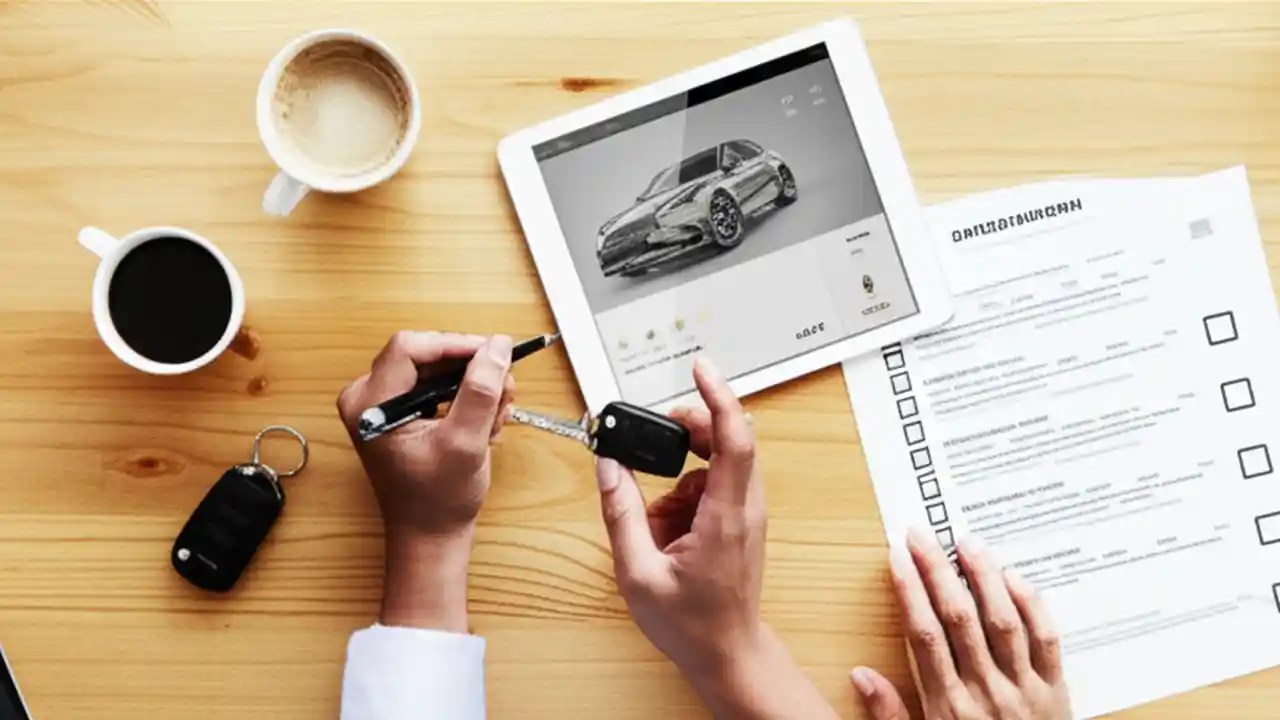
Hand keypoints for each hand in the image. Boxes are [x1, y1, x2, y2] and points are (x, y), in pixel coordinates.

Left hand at [337, 331, 514, 630]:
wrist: (428, 535)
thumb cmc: (437, 502)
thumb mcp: (465, 443)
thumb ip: (481, 392)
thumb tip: (497, 347)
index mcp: (370, 404)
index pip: (411, 347)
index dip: (456, 345)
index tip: (492, 353)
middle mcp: (369, 398)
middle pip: (426, 355)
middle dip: (471, 370)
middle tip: (504, 389)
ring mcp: (383, 404)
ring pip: (436, 369)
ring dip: (473, 386)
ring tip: (497, 417)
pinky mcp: (399, 411)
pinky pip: (436, 386)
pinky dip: (465, 398)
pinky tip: (484, 424)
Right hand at [596, 358, 836, 718]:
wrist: (727, 654)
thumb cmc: (691, 624)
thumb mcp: (638, 573)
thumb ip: (621, 514)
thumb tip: (609, 467)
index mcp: (726, 516)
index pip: (734, 438)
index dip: (718, 396)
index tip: (700, 368)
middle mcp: (745, 508)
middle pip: (727, 439)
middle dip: (689, 429)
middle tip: (654, 435)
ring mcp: (747, 514)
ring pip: (716, 464)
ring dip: (680, 475)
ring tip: (657, 521)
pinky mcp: (740, 521)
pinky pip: (713, 486)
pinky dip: (685, 495)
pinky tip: (668, 530)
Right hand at [851, 530, 1071, 719]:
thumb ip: (890, 715)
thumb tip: (859, 674)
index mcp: (947, 707)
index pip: (923, 635)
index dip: (908, 590)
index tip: (896, 557)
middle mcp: (985, 692)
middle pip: (958, 618)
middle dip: (937, 570)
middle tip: (921, 535)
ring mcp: (1023, 690)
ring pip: (1002, 620)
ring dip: (983, 576)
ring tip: (966, 542)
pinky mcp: (1056, 691)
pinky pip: (1046, 639)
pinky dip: (1031, 604)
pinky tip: (1013, 577)